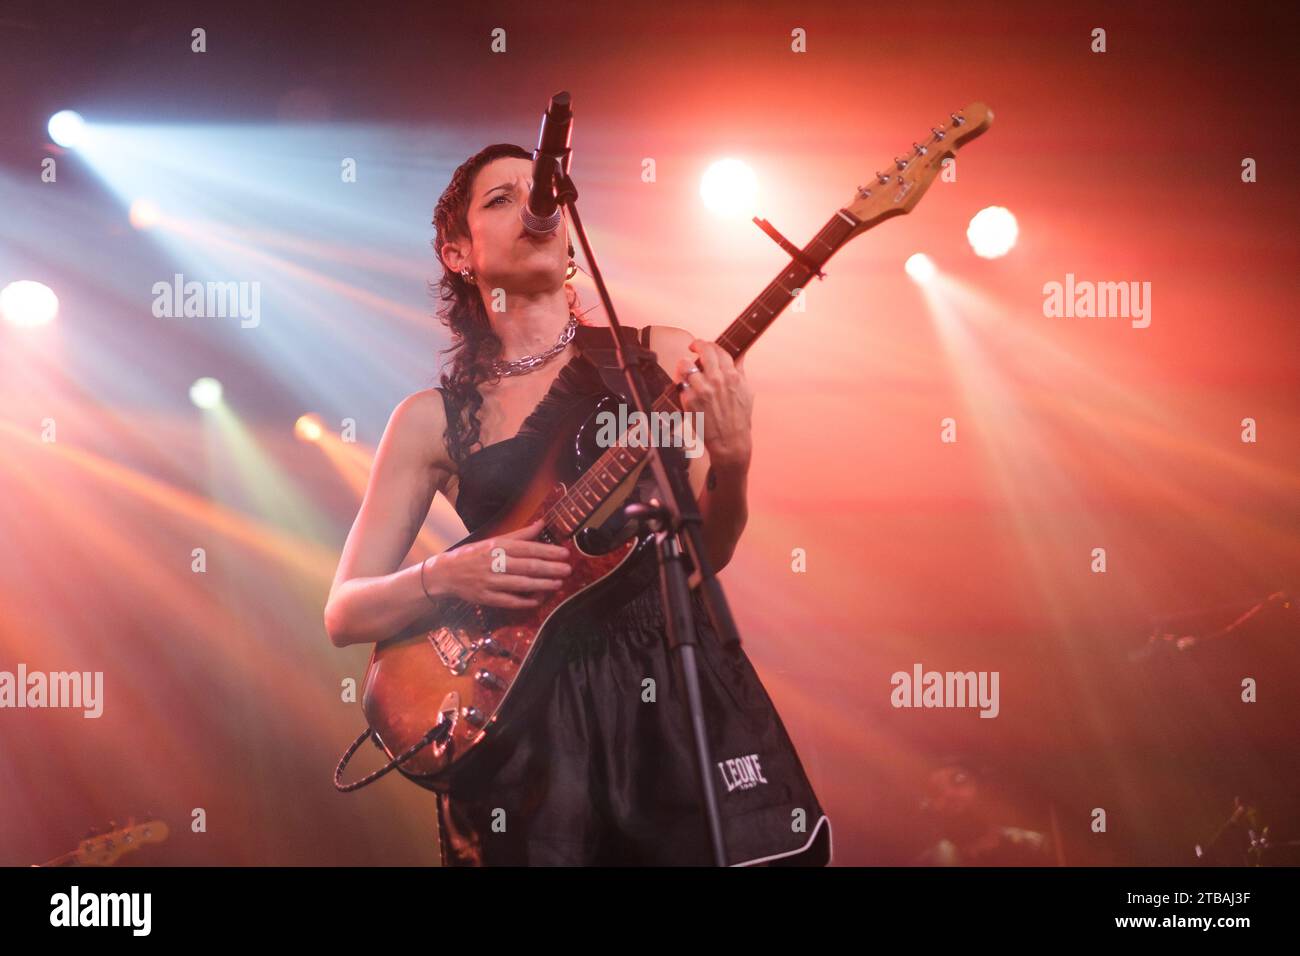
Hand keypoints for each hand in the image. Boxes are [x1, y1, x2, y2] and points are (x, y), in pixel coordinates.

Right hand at [425, 518, 571, 607]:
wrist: (445, 573)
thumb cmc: (473, 555)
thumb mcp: (494, 540)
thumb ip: (520, 534)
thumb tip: (542, 523)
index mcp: (497, 547)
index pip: (527, 548)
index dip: (547, 551)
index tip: (564, 553)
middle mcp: (494, 563)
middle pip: (527, 566)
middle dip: (549, 568)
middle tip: (567, 569)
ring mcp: (490, 582)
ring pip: (520, 584)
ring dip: (541, 584)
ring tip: (558, 583)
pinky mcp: (486, 598)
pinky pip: (509, 601)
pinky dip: (524, 601)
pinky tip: (538, 599)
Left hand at [676, 340, 752, 471]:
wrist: (730, 442)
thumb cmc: (740, 418)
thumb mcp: (747, 392)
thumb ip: (741, 371)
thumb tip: (740, 354)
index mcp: (733, 376)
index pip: (719, 349)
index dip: (709, 344)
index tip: (703, 346)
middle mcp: (717, 380)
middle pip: (704, 350)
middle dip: (696, 345)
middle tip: (692, 348)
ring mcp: (702, 390)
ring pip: (685, 364)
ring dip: (684, 365)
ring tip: (686, 370)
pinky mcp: (689, 401)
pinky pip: (679, 383)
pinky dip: (680, 382)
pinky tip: (684, 386)